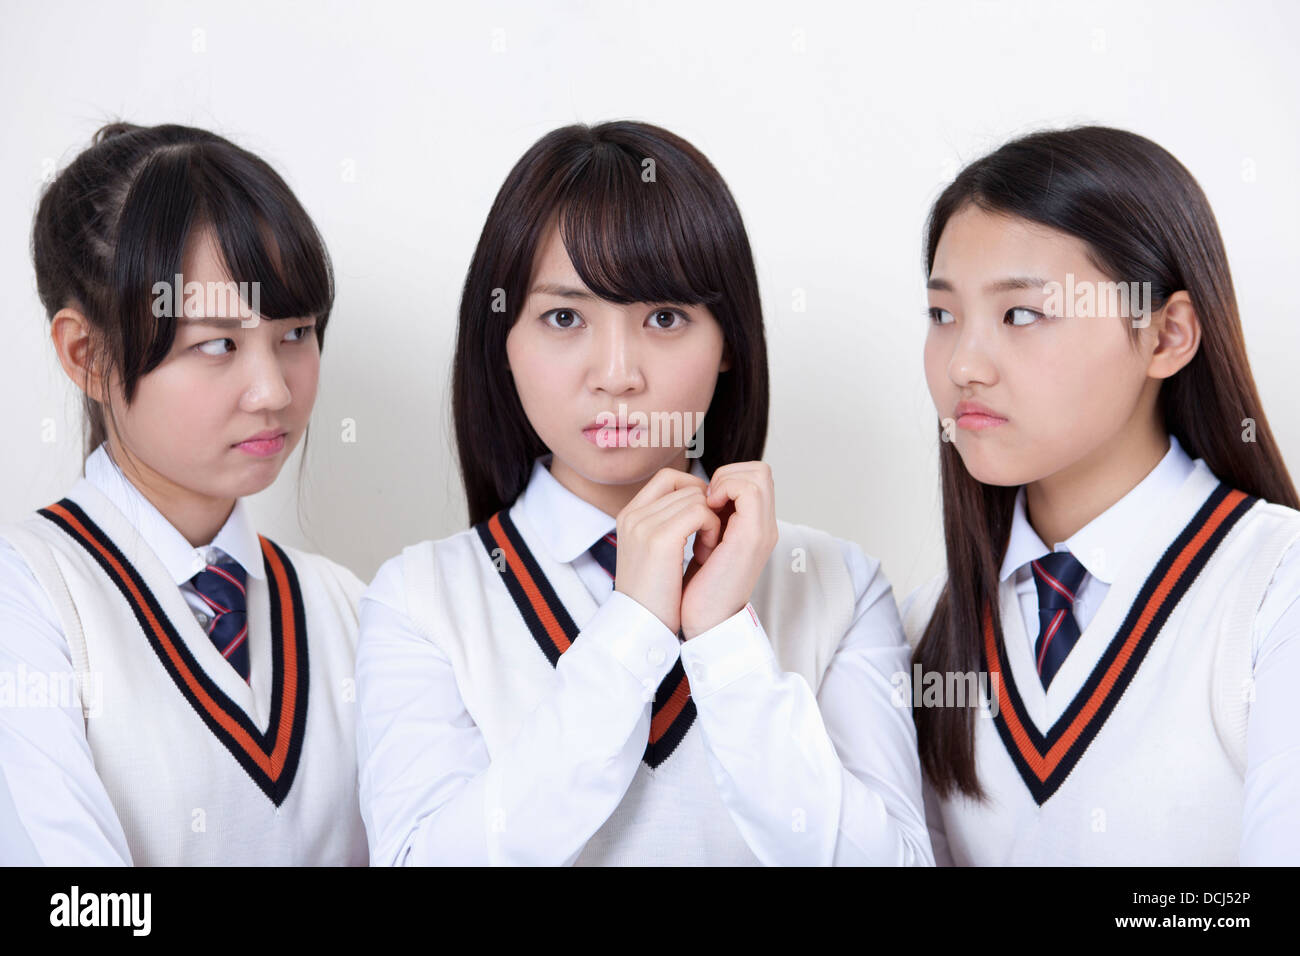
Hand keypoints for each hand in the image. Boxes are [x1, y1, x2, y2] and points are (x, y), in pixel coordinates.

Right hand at [614, 467, 720, 636]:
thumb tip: (698, 504)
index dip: (694, 492)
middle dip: (706, 507)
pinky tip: (708, 551)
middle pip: (685, 485)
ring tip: (707, 549)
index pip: (667, 479)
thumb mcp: (653, 554)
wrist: (641, 628)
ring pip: (696, 496)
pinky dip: (712, 528)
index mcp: (629, 516)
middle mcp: (633, 514)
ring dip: (712, 520)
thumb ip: (666, 526)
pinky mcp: (659, 538)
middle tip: (708, 539)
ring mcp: (643, 524)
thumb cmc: (655, 597)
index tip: (705, 519)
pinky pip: (700, 512)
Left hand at [680, 461, 777, 639]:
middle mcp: (764, 527)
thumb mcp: (706, 544)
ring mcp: (762, 531)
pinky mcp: (752, 537)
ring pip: (759, 475)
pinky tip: (706, 508)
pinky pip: (749, 490)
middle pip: (760, 471)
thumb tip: (699, 495)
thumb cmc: (697, 588)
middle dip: (728, 474)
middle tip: (705, 499)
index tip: (703, 499)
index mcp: (754, 528)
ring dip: (726, 480)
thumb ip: (711, 519)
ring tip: (706, 504)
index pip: (754, 478)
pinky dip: (726, 489)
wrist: (703, 621)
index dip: (728, 477)